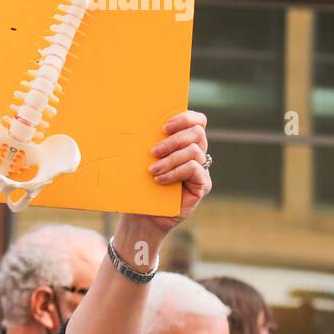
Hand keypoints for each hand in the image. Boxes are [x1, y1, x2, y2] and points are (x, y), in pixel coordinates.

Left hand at [131, 109, 211, 240]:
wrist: (142, 216)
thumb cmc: (139, 186)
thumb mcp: (140, 162)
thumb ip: (145, 144)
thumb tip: (131, 126)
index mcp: (183, 142)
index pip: (197, 121)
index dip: (185, 118)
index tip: (164, 126)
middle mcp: (196, 153)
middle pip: (197, 133)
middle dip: (174, 139)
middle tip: (153, 151)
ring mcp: (201, 169)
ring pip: (194, 151)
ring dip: (171, 158)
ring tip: (152, 170)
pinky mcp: (202, 185)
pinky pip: (195, 169)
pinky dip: (176, 172)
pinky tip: (160, 180)